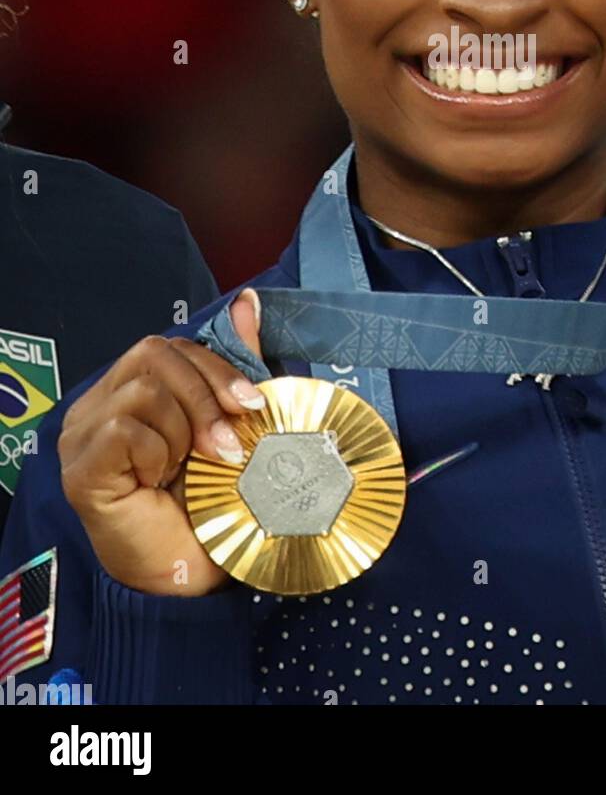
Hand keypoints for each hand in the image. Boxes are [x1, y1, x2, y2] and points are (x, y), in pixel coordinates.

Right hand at [59, 288, 264, 596]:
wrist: (192, 574)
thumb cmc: (207, 501)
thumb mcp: (230, 424)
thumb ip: (233, 365)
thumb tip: (247, 302)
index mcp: (128, 391)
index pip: (167, 347)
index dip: (215, 368)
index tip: (253, 403)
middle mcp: (96, 407)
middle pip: (154, 355)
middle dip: (206, 395)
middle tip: (229, 444)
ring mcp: (81, 438)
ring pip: (142, 390)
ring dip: (185, 431)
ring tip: (189, 468)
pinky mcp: (80, 470)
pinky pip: (124, 429)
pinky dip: (158, 452)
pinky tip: (160, 482)